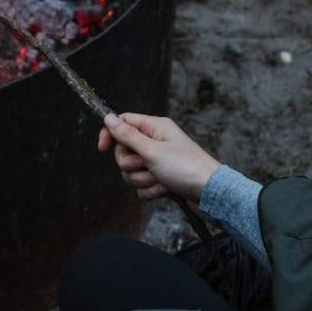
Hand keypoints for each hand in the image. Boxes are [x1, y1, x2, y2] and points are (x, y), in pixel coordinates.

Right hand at [97, 112, 219, 202]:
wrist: (209, 192)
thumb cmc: (185, 167)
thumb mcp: (151, 150)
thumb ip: (127, 135)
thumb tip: (107, 117)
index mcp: (154, 128)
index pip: (123, 123)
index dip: (110, 135)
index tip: (102, 149)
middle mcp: (155, 142)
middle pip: (124, 151)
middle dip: (132, 165)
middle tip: (147, 166)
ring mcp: (157, 161)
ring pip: (131, 171)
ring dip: (143, 179)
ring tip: (161, 180)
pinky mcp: (160, 178)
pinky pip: (141, 185)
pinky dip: (150, 190)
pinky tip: (165, 190)